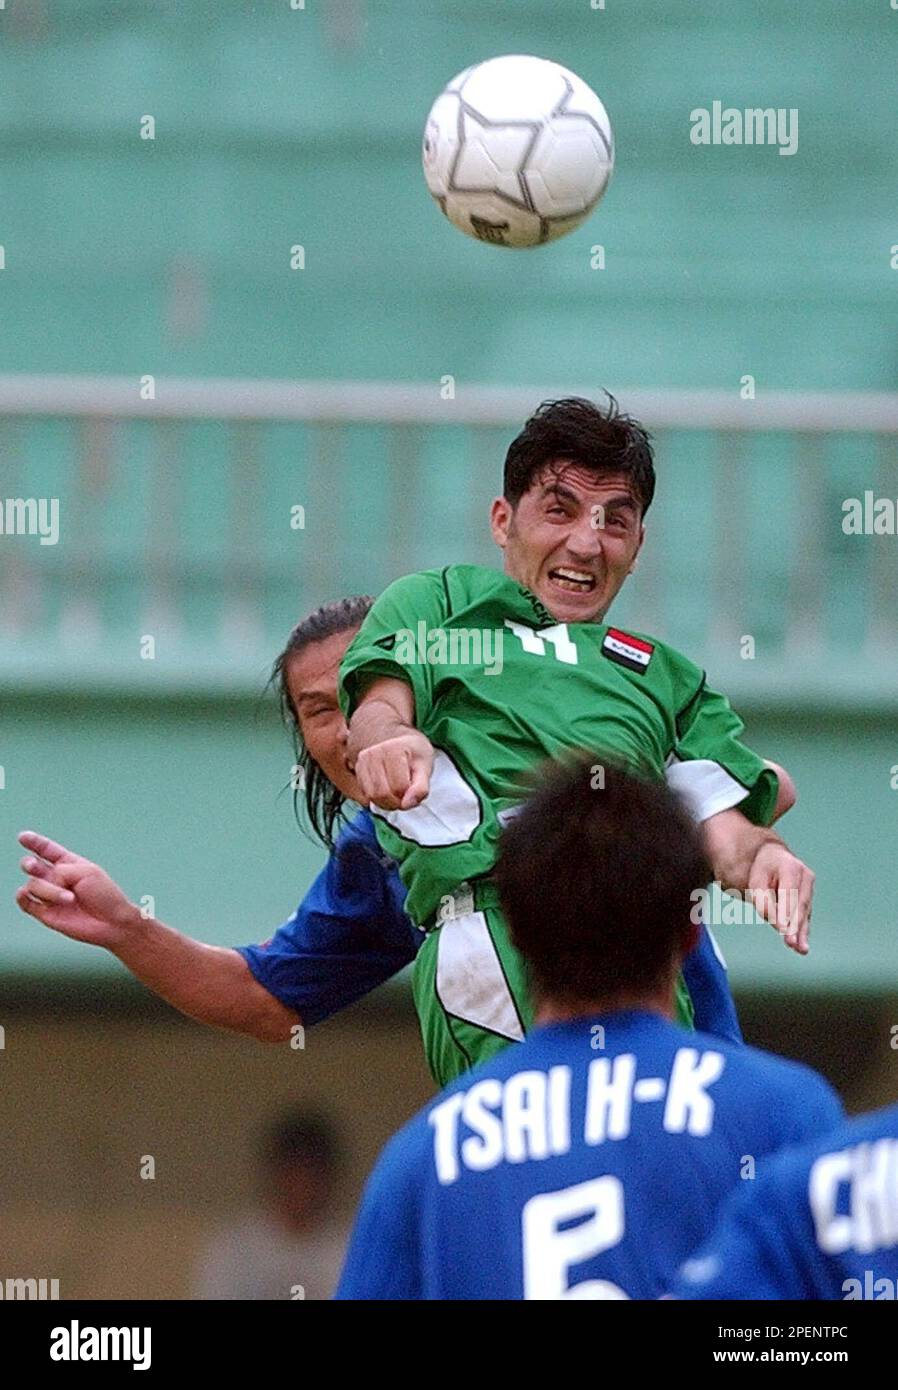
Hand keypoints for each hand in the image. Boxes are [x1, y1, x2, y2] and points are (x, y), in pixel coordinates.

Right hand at [15, 831, 139, 948]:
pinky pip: (25, 902)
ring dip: (49, 890)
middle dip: (30, 864)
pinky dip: (22, 897)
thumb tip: (45, 882)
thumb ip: (61, 871)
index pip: (46, 850)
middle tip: (35, 865)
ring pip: (33, 885)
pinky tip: (24, 893)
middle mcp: (55, 877)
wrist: (111, 921)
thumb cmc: (104, 894)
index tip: (23, 837)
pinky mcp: (45, 913)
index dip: (34, 842)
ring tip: (70, 898)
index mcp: (67, 863)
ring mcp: (49, 895)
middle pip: (31, 864)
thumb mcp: (86, 872)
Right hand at [353, 732, 433, 810]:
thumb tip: (406, 805)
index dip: (408, 796)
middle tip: (405, 796)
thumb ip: (420, 788)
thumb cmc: (414, 753)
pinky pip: (365, 793)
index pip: (399, 787)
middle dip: (396, 802)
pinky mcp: (358, 768)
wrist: (400, 740)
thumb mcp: (426, 767)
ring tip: (397, 793)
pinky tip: (387, 789)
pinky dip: (377, 798)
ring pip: (371, 796)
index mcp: (393, 750)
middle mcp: (374, 753)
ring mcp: (363, 760)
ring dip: (386, 802)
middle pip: (382, 793)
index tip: (414, 791)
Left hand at [745, 839, 813, 955]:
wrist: (770, 857)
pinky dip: (802, 931)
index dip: (787, 913)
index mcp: (790, 867)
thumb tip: (777, 923)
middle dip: (795, 926)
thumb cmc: (760, 869)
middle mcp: (805, 877)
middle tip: (792, 944)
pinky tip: (801, 946)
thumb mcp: (755, 881)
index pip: (789, 893)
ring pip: (804, 913)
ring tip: (800, 949)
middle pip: (799, 905)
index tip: (784, 930)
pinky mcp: (806, 900)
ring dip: (801, 932)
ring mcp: (808, 889)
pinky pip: (804, 917)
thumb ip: (763, 901)